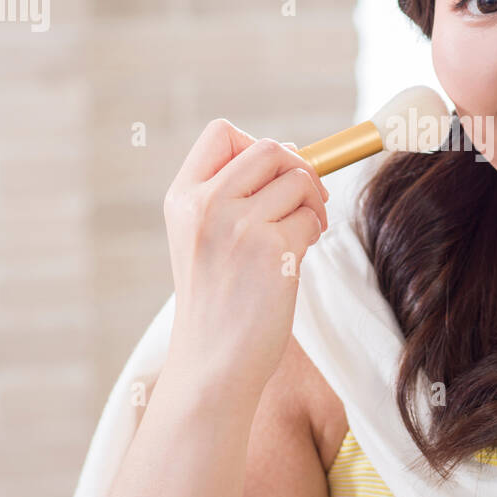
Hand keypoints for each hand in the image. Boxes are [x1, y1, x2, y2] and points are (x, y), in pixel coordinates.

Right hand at [160, 119, 329, 398]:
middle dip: (298, 169)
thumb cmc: (217, 302)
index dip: (255, 144)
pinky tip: (294, 261)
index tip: (270, 176)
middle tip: (306, 202)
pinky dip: (313, 234)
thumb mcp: (204, 239)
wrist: (212, 363)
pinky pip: (312, 218)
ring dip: (312, 205)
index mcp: (182, 198)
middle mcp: (206, 205)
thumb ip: (233, 194)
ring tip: (301, 236)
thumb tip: (292, 152)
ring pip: (299, 181)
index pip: (221, 133)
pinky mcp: (272, 249)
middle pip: (270, 149)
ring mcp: (239, 225)